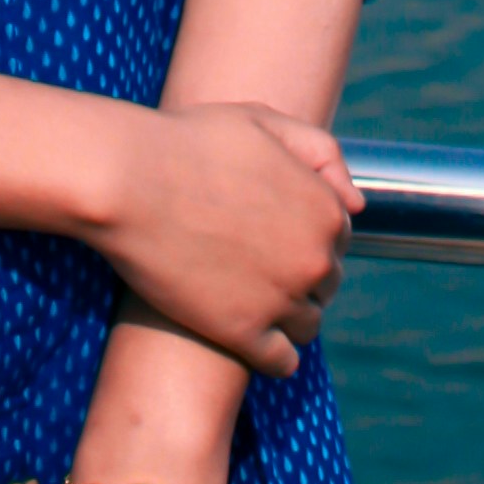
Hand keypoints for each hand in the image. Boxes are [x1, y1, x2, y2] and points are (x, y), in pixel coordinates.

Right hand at [83, 104, 362, 375]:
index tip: (271, 231)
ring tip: (246, 296)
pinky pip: (281, 362)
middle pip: (326, 284)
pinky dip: (271, 354)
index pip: (338, 239)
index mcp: (326, 210)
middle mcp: (315, 260)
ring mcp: (281, 300)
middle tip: (252, 261)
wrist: (126, 181)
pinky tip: (246, 335)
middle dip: (298, 275)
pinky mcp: (244, 333)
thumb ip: (320, 151)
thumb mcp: (261, 120)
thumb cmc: (188, 142)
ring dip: (286, 315)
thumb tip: (357, 202)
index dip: (304, 234)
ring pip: (306, 325)